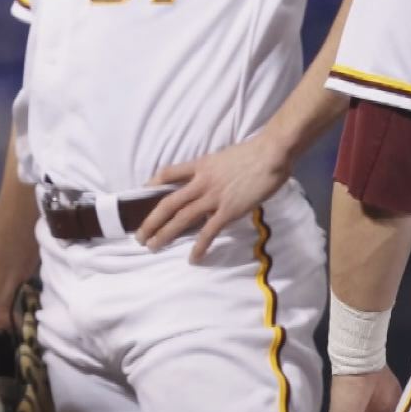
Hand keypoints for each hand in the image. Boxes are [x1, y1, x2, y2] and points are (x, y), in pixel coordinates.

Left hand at [135, 133, 293, 262]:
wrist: (270, 154)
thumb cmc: (252, 153)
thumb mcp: (223, 158)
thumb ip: (212, 171)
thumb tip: (209, 184)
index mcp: (199, 166)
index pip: (167, 173)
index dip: (152, 183)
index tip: (142, 193)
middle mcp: (200, 182)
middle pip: (168, 203)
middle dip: (151, 221)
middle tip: (139, 236)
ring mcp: (213, 197)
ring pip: (182, 218)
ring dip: (165, 234)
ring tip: (152, 246)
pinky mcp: (228, 210)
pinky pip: (209, 231)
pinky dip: (199, 246)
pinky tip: (192, 258)